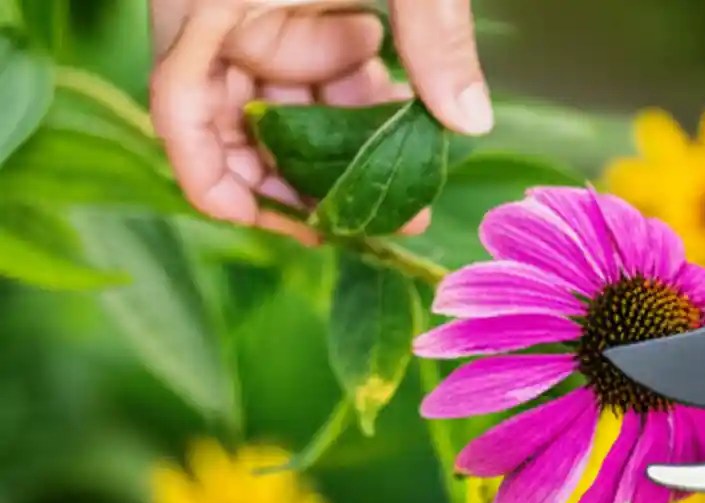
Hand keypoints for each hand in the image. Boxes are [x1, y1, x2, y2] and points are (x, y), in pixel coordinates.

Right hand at [149, 0, 490, 241]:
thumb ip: (434, 33)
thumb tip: (469, 121)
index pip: (180, 109)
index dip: (218, 180)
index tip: (280, 223)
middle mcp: (220, 10)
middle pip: (238, 122)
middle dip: (308, 177)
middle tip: (378, 220)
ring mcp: (254, 6)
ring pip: (286, 101)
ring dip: (345, 143)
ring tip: (413, 184)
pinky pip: (314, 66)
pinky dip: (356, 93)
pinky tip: (404, 102)